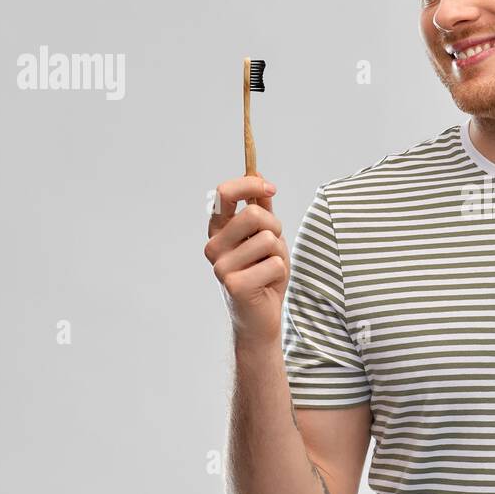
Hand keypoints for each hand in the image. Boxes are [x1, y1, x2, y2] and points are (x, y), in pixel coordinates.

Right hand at [204, 175, 287, 344]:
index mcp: (218, 230)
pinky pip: (275, 264)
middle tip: (273, 249)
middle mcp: (214, 246)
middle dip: (275, 228)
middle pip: (253, 215)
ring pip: (268, 240)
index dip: (249, 185)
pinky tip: (267, 285)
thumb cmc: (264, 274)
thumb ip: (261, 209)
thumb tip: (259, 176)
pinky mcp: (234, 285)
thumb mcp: (265, 236)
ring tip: (268, 269)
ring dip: (279, 254)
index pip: (224, 194)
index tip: (271, 188)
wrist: (260, 317)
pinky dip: (280, 274)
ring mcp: (221, 266)